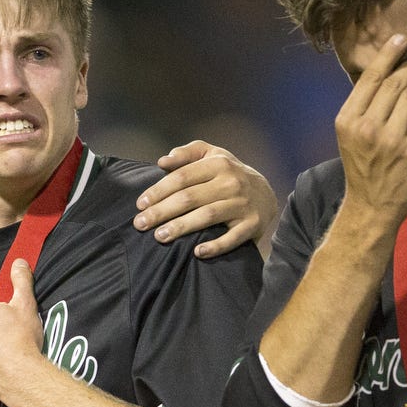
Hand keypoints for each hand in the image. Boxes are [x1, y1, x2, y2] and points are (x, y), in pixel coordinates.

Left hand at [139, 141, 279, 256]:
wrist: (266, 194)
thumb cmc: (229, 174)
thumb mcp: (212, 155)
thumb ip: (187, 153)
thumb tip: (163, 161)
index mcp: (218, 163)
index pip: (182, 177)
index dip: (159, 191)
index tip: (140, 204)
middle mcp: (231, 182)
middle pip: (190, 197)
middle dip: (162, 211)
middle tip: (140, 224)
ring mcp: (242, 204)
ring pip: (207, 216)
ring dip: (181, 227)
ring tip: (159, 237)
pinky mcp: (252, 224)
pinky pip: (232, 238)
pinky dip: (216, 246)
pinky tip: (197, 253)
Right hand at [334, 34, 406, 215]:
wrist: (371, 206)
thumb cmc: (362, 168)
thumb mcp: (350, 135)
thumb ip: (363, 108)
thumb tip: (384, 75)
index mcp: (347, 120)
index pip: (370, 78)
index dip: (388, 54)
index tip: (401, 39)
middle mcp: (367, 126)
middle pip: (394, 82)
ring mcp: (390, 138)